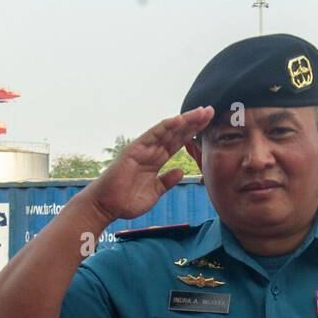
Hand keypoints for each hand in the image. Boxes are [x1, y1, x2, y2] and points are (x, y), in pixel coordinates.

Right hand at [83, 106, 214, 221]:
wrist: (107, 207)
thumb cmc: (126, 201)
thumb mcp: (155, 192)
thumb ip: (167, 181)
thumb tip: (180, 171)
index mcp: (156, 160)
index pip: (178, 142)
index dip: (193, 133)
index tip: (208, 124)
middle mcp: (151, 151)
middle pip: (176, 133)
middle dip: (193, 122)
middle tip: (210, 111)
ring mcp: (143, 149)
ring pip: (168, 131)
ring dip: (185, 121)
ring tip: (201, 112)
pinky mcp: (135, 150)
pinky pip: (152, 135)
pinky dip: (166, 126)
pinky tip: (180, 119)